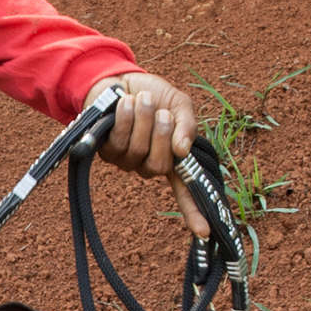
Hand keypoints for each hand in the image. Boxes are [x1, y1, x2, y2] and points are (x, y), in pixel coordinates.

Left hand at [87, 72, 208, 237]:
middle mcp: (149, 165)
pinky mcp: (106, 151)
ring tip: (141, 100)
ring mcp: (127, 160)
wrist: (120, 79)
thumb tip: (182, 151)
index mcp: (172, 158)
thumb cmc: (154, 94)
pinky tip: (124, 103)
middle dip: (161, 135)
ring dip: (142, 120)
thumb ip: (186, 125)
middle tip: (161, 112)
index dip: (194, 212)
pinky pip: (118, 142)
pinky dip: (124, 119)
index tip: (205, 232)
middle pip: (159, 165)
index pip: (185, 191)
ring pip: (137, 151)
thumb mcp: (179, 104)